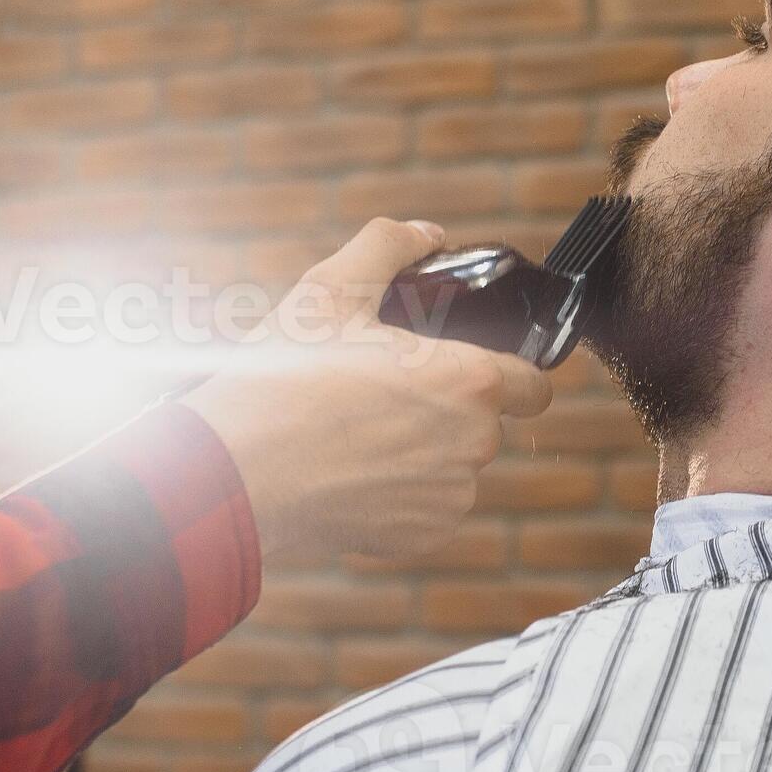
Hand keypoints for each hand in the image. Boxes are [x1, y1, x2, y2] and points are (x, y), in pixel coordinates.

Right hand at [180, 219, 554, 562]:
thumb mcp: (330, 289)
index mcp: (470, 382)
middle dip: (446, 408)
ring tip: (355, 432)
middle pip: (485, 423)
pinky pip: (426, 508)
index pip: (535, 385)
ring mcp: (450, 498)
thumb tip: (427, 234)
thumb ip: (388, 246)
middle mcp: (475, 445)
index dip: (509, 374)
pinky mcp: (422, 538)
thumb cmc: (284, 379)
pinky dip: (398, 494)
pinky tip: (350, 471)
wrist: (237, 475)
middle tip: (381, 392)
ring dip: (422, 451)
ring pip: (453, 467)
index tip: (465, 368)